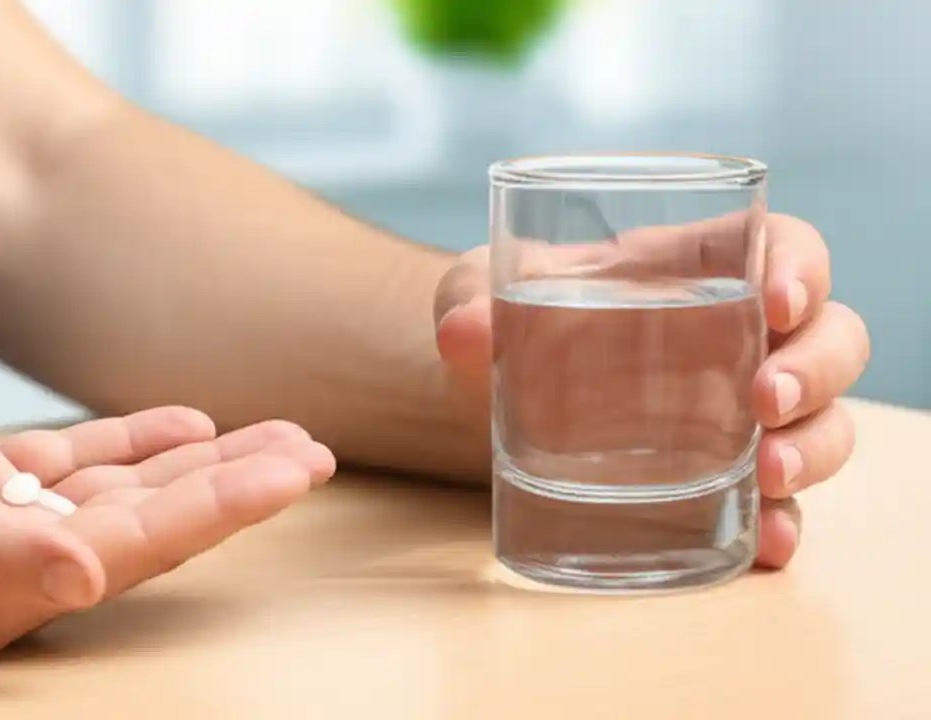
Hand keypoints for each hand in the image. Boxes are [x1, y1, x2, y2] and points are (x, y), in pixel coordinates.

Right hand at [0, 405, 333, 655]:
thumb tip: (89, 575)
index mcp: (2, 588)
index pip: (139, 544)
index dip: (223, 506)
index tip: (295, 469)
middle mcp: (16, 567)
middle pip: (153, 523)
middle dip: (238, 485)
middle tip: (313, 450)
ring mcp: (0, 530)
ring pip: (126, 492)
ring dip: (202, 462)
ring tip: (275, 434)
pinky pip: (75, 466)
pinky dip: (132, 443)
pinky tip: (185, 424)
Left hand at [433, 213, 869, 567]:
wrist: (488, 390)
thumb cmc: (505, 315)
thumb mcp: (479, 295)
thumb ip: (468, 300)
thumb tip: (462, 330)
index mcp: (697, 268)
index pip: (784, 250)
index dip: (802, 268)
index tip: (780, 299)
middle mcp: (737, 337)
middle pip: (829, 338)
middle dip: (816, 369)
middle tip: (766, 400)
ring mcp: (738, 413)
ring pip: (824, 418)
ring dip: (814, 447)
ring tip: (769, 474)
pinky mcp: (720, 477)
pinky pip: (778, 501)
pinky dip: (783, 522)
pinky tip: (766, 543)